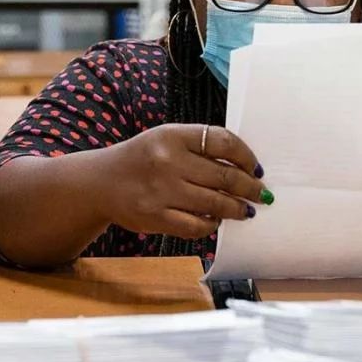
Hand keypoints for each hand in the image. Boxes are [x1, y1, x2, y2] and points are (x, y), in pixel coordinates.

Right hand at [95, 124, 269, 240]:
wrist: (100, 182)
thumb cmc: (141, 159)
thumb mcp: (165, 139)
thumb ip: (199, 147)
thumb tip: (244, 167)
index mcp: (173, 135)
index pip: (224, 141)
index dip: (247, 156)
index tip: (256, 168)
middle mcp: (168, 161)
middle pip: (225, 175)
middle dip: (249, 188)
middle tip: (261, 194)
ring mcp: (161, 191)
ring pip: (215, 204)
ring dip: (237, 209)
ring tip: (245, 210)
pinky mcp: (155, 217)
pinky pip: (196, 226)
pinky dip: (211, 225)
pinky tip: (215, 220)